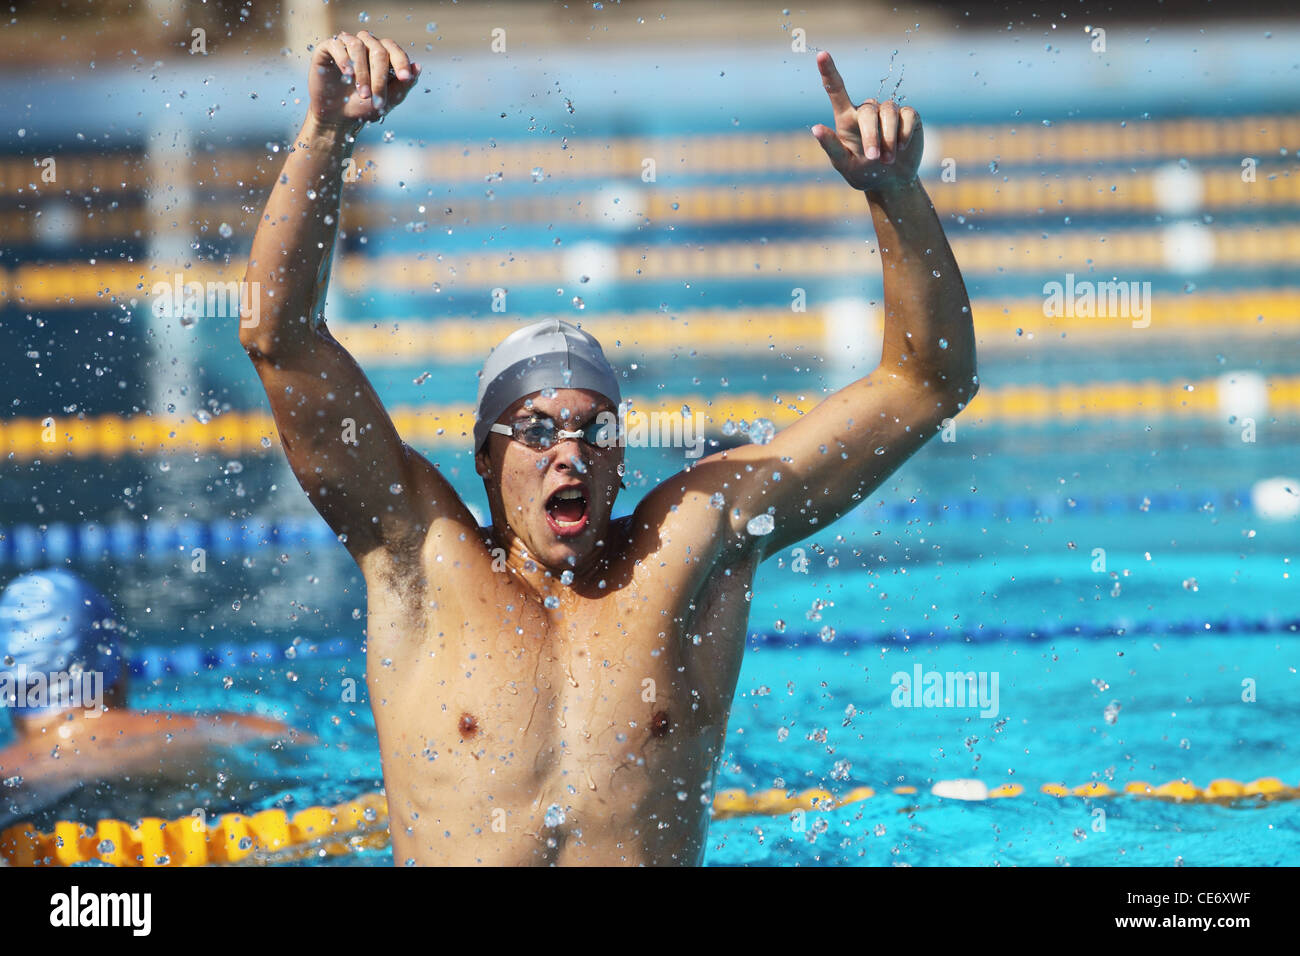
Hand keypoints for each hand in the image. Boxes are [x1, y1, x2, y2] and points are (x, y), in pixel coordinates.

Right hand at [309, 31, 419, 128]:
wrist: (337, 118)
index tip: (405, 78)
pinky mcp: (328, 47)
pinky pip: (337, 45)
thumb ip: (403, 85)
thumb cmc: (364, 108)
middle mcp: (366, 44)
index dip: (401, 62)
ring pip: (358, 46)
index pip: (394, 50)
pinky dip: (344, 60)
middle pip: (378, 50)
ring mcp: (346, 44)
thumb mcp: (387, 100)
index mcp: (383, 54)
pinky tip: (348, 76)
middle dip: (380, 77)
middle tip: (378, 100)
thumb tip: (418, 67)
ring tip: (363, 94)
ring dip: (363, 72)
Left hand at [810, 51, 922, 192]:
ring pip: (889, 112)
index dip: (829, 71)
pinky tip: (902, 147)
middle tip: (874, 159)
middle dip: (872, 136)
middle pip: (868, 112)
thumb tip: (815, 128)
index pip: (836, 90)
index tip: (822, 55)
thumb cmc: (863, 173)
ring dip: (889, 138)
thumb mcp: (844, 165)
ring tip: (888, 159)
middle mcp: (866, 110)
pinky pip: (907, 115)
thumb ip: (831, 147)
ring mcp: (888, 111)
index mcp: (846, 119)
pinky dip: (905, 133)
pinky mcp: (908, 115)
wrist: (892, 182)